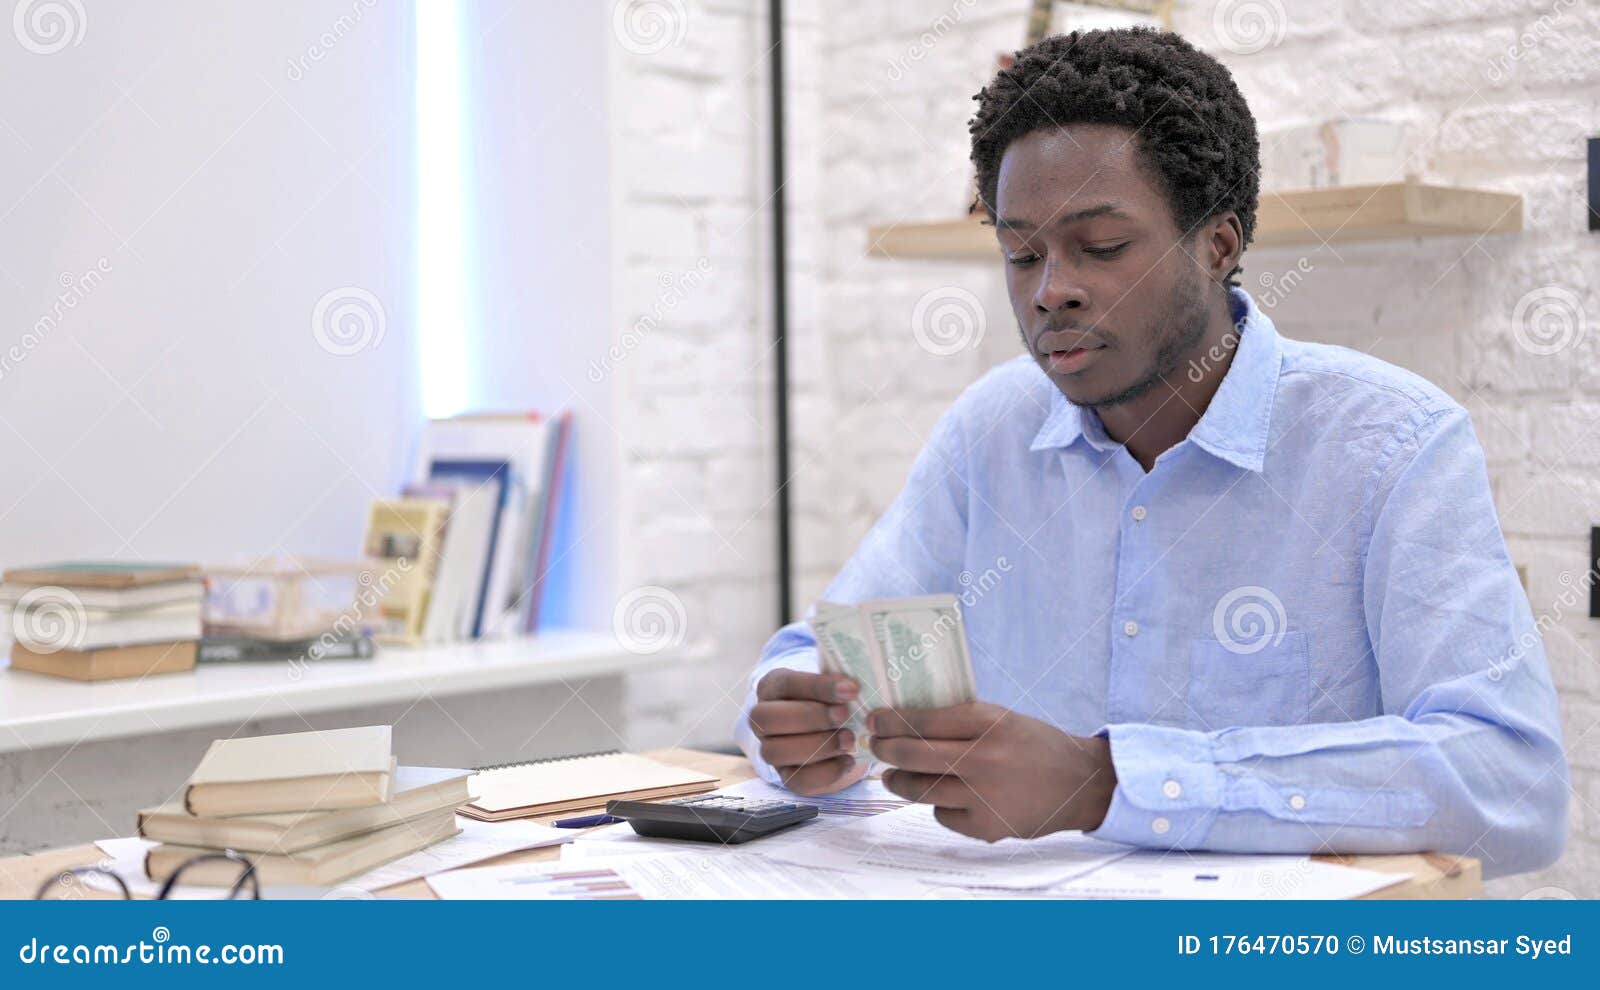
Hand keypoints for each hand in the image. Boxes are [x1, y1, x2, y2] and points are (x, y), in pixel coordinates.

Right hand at [749, 669, 868, 795]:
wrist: (835, 730)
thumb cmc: (831, 699)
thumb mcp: (832, 685)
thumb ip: (838, 683)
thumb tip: (852, 686)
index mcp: (772, 687)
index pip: (785, 683)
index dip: (817, 686)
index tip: (850, 689)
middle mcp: (762, 719)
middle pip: (767, 719)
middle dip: (810, 717)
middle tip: (845, 715)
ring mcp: (770, 749)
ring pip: (776, 752)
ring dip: (818, 746)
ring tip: (849, 740)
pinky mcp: (786, 776)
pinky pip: (797, 780)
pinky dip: (826, 772)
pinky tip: (848, 760)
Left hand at [868, 702, 1116, 840]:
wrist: (1079, 783)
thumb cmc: (1034, 745)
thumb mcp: (1002, 718)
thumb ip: (959, 721)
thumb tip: (903, 723)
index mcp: (988, 722)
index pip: (924, 720)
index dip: (891, 721)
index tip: (874, 720)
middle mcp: (985, 758)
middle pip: (913, 755)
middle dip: (885, 750)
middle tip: (875, 747)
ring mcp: (984, 796)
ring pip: (920, 789)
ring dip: (898, 781)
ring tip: (892, 776)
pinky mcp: (986, 827)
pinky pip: (943, 815)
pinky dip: (939, 806)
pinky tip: (947, 797)